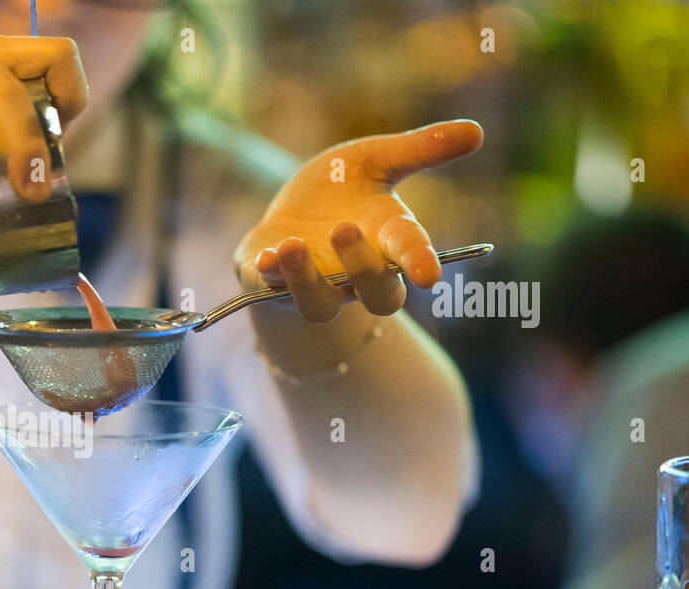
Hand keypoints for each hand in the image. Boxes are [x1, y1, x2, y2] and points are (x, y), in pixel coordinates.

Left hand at [234, 120, 483, 322]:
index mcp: (387, 241)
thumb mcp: (375, 161)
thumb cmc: (341, 191)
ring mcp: (313, 285)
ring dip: (306, 279)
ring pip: (320, 305)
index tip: (429, 274)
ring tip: (292, 245)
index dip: (420, 262)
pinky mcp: (271, 285)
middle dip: (362, 268)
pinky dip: (269, 276)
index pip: (411, 254)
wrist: (288, 220)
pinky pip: (270, 291)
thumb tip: (476, 130)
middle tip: (347, 229)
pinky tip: (265, 258)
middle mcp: (356, 274)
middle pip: (375, 294)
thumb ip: (419, 150)